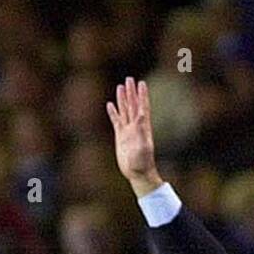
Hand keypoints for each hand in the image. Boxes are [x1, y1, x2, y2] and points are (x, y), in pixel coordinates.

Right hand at [106, 78, 162, 197]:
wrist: (138, 174)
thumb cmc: (142, 163)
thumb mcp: (143, 146)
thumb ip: (141, 130)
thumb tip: (142, 114)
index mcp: (143, 128)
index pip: (142, 107)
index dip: (142, 95)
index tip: (141, 83)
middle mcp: (136, 127)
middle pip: (133, 105)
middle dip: (132, 92)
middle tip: (130, 79)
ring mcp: (128, 131)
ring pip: (124, 111)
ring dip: (123, 99)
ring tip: (121, 86)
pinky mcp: (121, 137)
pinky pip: (116, 121)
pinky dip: (113, 113)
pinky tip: (110, 105)